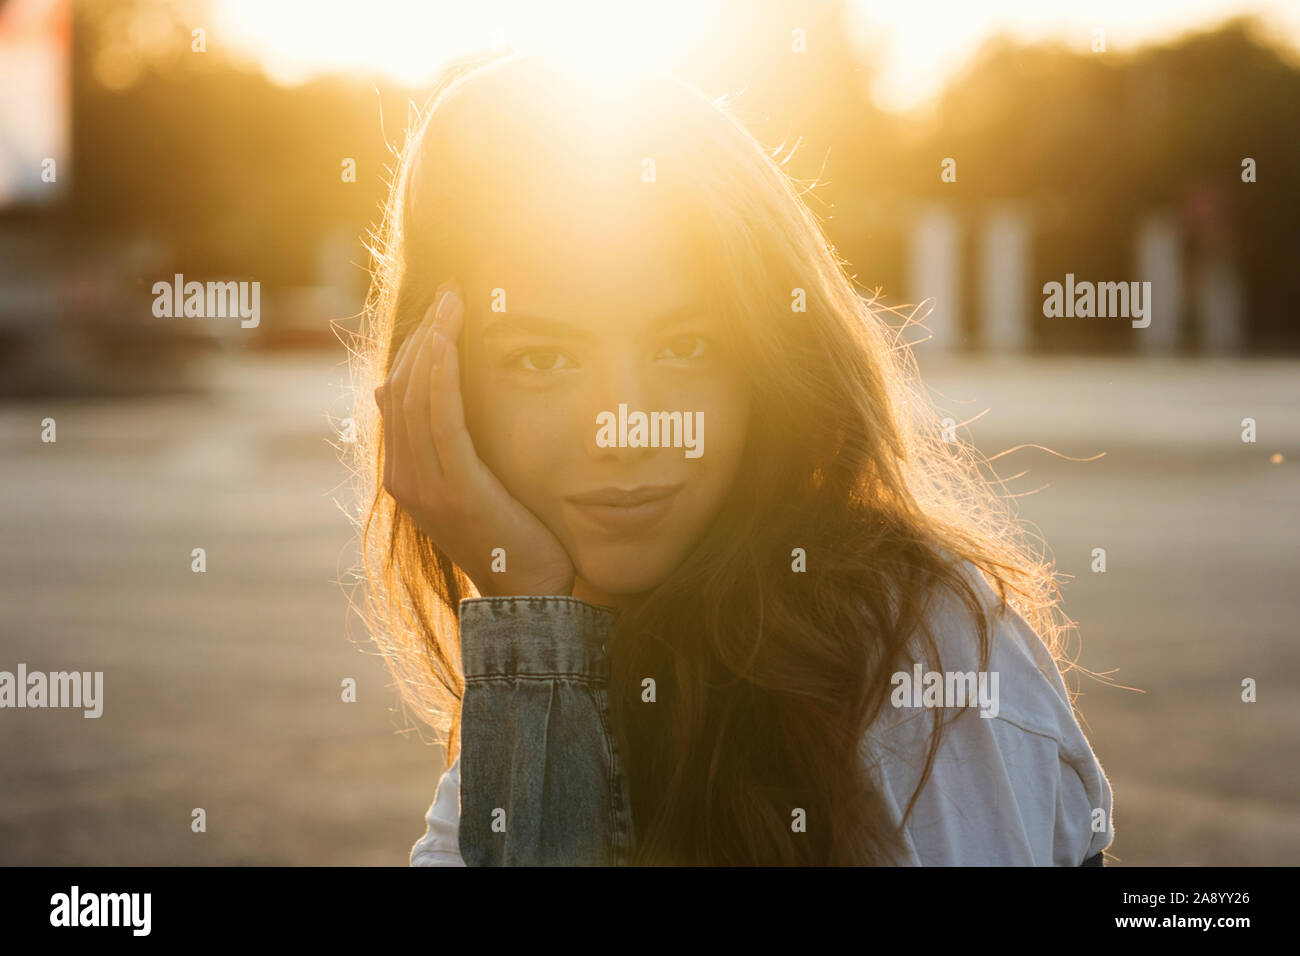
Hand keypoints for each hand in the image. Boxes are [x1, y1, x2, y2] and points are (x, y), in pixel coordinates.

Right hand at [375, 279, 575, 597]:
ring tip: (453, 302)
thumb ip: (454, 444)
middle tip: (450, 293)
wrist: (529, 592)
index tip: (443, 309)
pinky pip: (439, 418)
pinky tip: (450, 339)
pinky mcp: (455, 487)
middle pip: (401, 387)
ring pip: (415, 395)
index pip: (398, 396)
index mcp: (406, 475)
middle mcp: (405, 478)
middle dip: (425, 334)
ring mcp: (424, 485)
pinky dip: (441, 374)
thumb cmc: (514, 534)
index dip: (417, 348)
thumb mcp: (476, 482)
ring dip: (433, 341)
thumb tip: (424, 397)